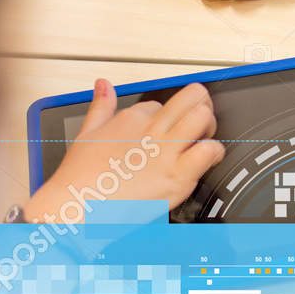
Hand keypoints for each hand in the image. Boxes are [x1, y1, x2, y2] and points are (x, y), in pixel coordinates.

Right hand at [25, 77, 224, 221]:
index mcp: (132, 116)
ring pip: (204, 117)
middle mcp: (151, 128)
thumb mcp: (87, 133)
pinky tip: (208, 160)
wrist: (79, 209)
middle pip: (192, 97)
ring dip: (210, 127)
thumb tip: (103, 84)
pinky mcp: (177, 174)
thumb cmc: (81, 178)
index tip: (167, 131)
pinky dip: (215, 153)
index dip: (169, 116)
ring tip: (203, 140)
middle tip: (199, 124)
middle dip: (201, 106)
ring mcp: (165, 150)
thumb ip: (100, 106)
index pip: (163, 103)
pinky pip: (210, 150)